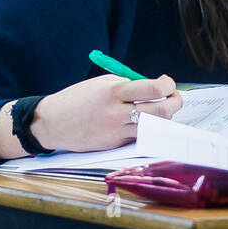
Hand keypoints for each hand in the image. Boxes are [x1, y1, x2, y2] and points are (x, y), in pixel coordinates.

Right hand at [15, 74, 181, 156]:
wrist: (52, 123)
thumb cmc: (78, 99)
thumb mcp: (101, 84)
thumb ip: (128, 84)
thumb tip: (156, 88)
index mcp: (113, 92)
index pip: (153, 89)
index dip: (167, 85)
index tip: (167, 83)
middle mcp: (117, 113)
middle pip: (161, 111)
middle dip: (175, 102)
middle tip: (174, 97)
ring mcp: (117, 132)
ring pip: (154, 127)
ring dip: (164, 117)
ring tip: (161, 109)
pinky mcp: (115, 145)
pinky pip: (139, 136)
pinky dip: (146, 127)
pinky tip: (143, 121)